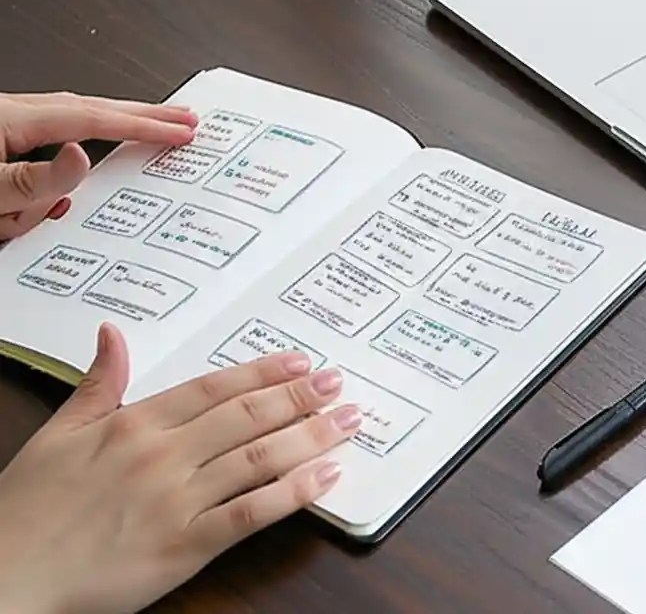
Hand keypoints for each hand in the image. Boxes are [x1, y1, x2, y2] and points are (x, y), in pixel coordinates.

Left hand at [0, 92, 196, 239]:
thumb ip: (35, 180)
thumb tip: (81, 157)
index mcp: (10, 119)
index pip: (92, 120)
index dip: (141, 127)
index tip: (179, 132)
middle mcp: (11, 112)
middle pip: (89, 107)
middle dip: (142, 114)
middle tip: (183, 118)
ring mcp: (6, 121)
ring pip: (69, 118)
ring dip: (112, 120)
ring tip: (148, 123)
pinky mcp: (0, 134)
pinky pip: (50, 130)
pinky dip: (81, 131)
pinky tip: (88, 146)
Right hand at [0, 324, 360, 613]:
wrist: (6, 576)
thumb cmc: (28, 508)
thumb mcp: (56, 435)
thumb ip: (97, 385)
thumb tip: (113, 333)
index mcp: (133, 426)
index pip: (213, 389)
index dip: (262, 373)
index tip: (300, 362)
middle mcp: (162, 457)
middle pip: (247, 417)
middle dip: (299, 397)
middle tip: (338, 383)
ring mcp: (177, 501)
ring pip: (259, 459)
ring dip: (310, 436)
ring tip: (347, 421)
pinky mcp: (185, 546)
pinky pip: (251, 513)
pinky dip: (293, 493)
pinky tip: (326, 476)